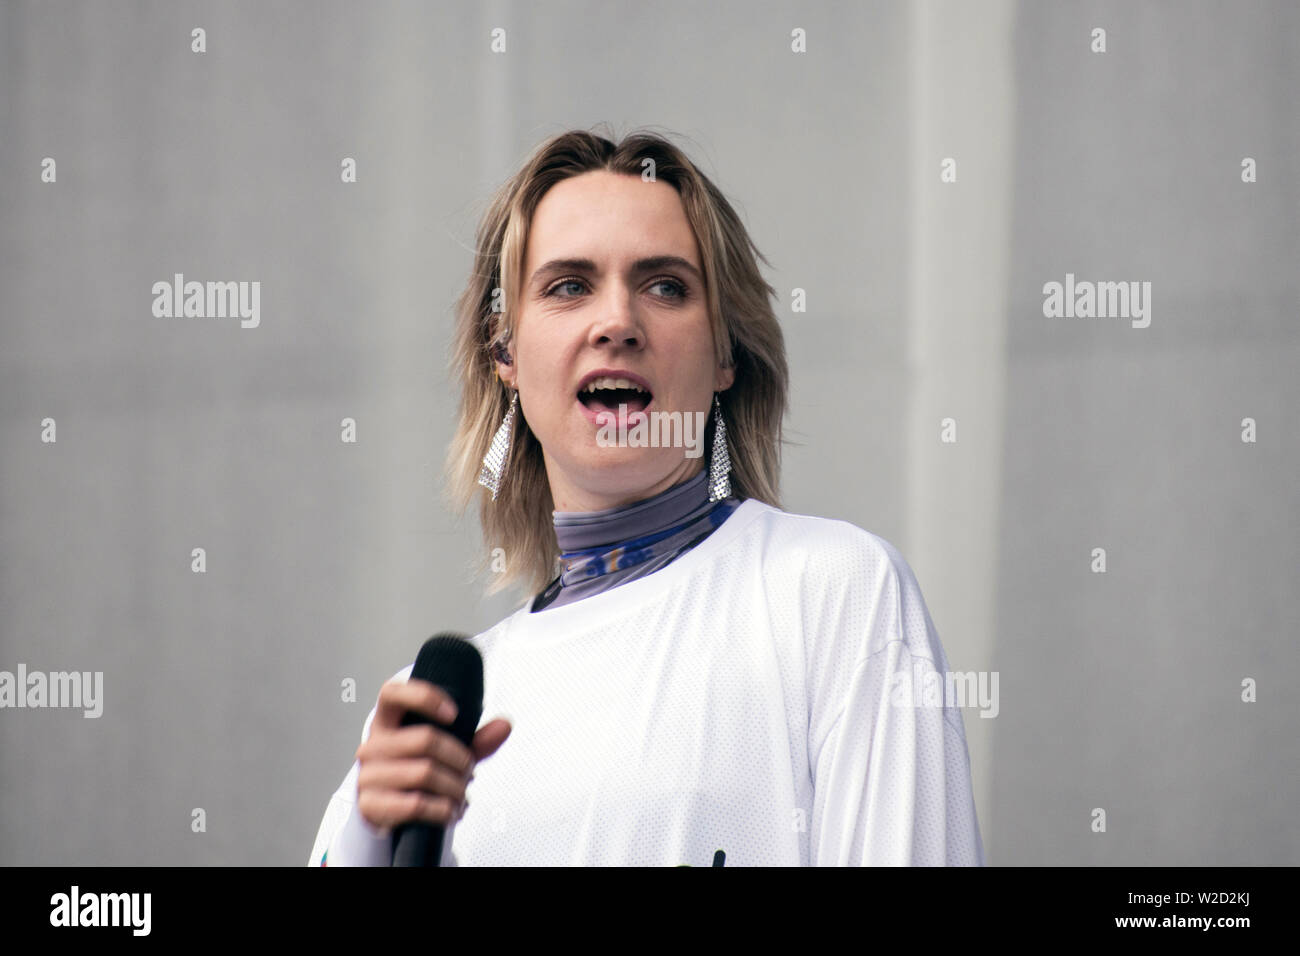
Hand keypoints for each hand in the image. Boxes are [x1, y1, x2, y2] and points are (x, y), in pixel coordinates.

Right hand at [355, 677, 510, 831]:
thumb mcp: (445, 751)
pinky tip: (450, 811)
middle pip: (425, 739)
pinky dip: (442, 809)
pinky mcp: (371, 804)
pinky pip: (416, 804)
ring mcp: (368, 774)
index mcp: (387, 721)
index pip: (393, 693)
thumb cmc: (416, 770)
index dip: (425, 697)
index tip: (454, 714)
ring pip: (424, 773)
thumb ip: (475, 739)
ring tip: (462, 794)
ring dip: (454, 788)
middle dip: (459, 758)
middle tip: (469, 771)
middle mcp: (373, 744)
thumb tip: (505, 725)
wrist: (389, 811)